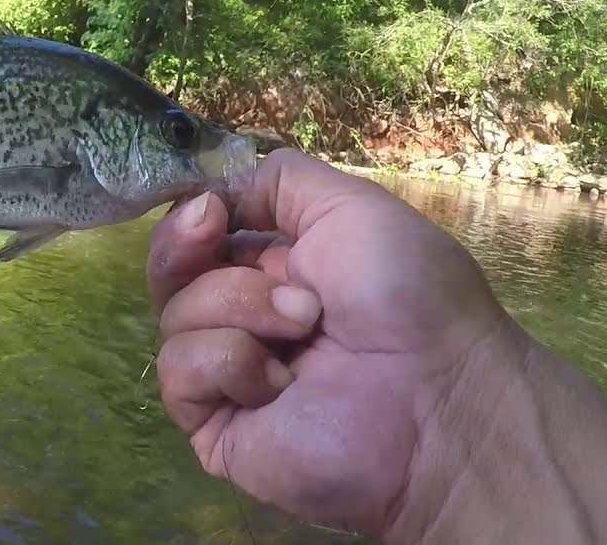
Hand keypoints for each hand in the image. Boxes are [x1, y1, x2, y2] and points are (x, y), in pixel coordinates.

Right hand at [146, 148, 516, 538]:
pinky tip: (280, 379)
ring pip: (174, 318)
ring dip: (239, 308)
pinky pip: (180, 373)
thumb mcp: (350, 206)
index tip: (209, 212)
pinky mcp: (216, 425)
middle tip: (219, 237)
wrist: (439, 393)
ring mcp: (226, 373)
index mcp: (272, 269)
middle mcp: (244, 318)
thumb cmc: (407, 295)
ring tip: (304, 326)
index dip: (189, 219)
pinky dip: (228, 361)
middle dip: (184, 249)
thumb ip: (277, 182)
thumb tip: (211, 196)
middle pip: (167, 274)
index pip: (194, 237)